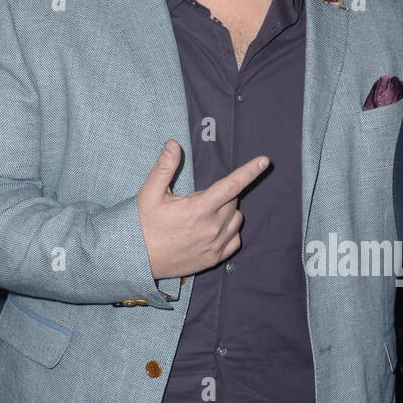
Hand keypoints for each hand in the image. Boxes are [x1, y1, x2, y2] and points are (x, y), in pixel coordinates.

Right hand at [137, 140, 269, 280]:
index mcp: (199, 209)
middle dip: (222, 194)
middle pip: (233, 200)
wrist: (137, 259)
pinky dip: (230, 230)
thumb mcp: (149, 193)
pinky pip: (235, 239)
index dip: (250, 171)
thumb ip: (164, 167)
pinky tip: (213, 229)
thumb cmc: (143, 224)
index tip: (265, 161)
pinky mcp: (215, 258)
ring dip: (227, 211)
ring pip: (237, 219)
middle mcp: (212, 227)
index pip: (232, 185)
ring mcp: (215, 245)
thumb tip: (174, 144)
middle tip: (198, 199)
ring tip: (204, 214)